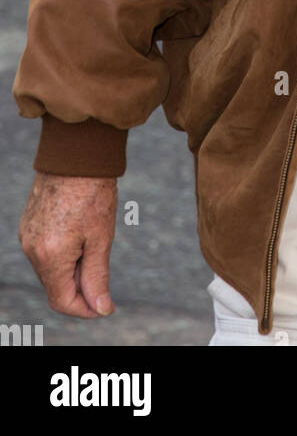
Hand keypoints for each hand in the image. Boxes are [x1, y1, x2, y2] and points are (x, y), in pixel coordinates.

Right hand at [18, 172, 116, 317]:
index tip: (105, 304)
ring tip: (93, 240)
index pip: (62, 301)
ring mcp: (27, 236)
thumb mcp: (101, 238)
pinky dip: (63, 252)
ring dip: (72, 267)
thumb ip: (97, 276)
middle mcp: (32, 249)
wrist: (75, 153)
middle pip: (55, 286)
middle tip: (103, 266)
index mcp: (50, 257)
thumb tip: (101, 308)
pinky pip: (45, 250)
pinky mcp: (29, 224)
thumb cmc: (93, 193)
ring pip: (50, 268)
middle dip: (79, 286)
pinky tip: (81, 232)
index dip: (84, 309)